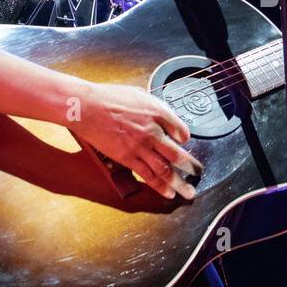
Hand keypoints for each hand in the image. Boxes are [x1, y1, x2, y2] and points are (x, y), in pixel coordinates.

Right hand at [70, 82, 202, 200]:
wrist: (88, 107)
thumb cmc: (109, 97)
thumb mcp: (139, 94)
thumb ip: (155, 106)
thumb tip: (165, 116)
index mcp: (157, 112)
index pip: (181, 129)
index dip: (185, 138)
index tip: (184, 142)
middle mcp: (153, 131)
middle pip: (178, 154)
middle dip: (191, 167)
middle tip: (198, 173)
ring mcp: (141, 147)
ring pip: (165, 169)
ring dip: (180, 183)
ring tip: (189, 192)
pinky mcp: (128, 158)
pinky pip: (148, 175)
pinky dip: (160, 186)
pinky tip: (169, 192)